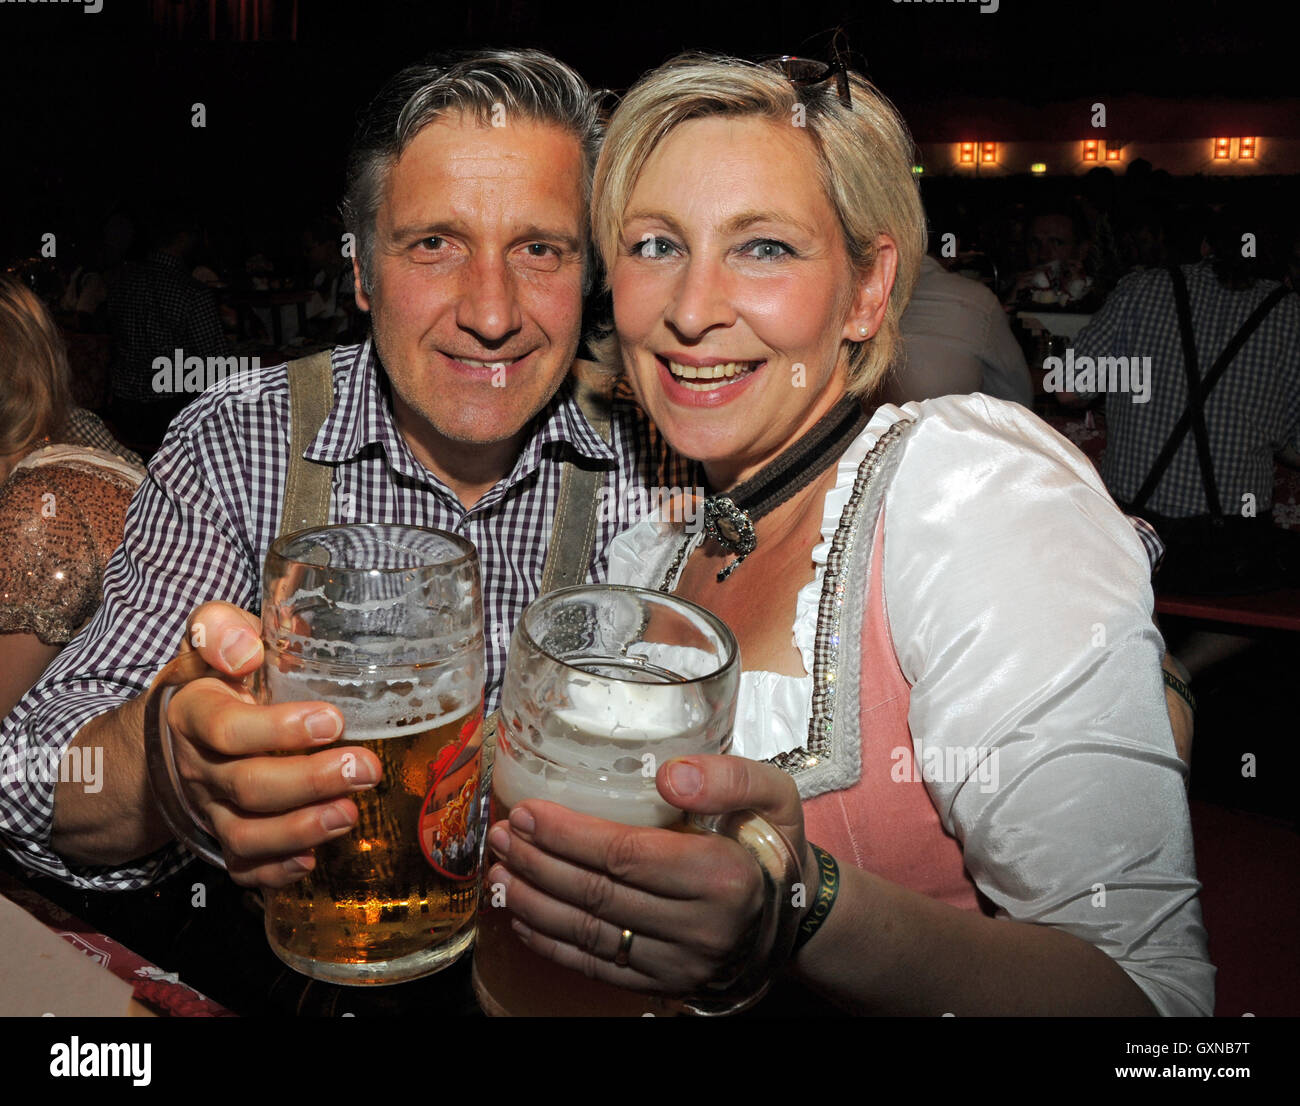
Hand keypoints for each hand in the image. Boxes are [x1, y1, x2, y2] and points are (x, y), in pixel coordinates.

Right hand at [163, 602, 377, 886]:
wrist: (172, 731)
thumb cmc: (214, 676)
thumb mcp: (211, 639)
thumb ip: (220, 629)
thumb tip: (244, 647)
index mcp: (195, 712)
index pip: (227, 728)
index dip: (278, 729)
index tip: (332, 720)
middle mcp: (199, 767)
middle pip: (247, 785)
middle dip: (310, 781)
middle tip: (365, 769)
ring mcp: (209, 808)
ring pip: (245, 833)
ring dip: (300, 829)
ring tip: (350, 815)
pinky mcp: (221, 836)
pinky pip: (241, 867)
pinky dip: (273, 872)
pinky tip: (310, 862)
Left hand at [486, 754, 812, 996]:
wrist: (794, 915)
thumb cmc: (773, 843)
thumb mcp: (773, 792)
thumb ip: (728, 776)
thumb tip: (669, 777)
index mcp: (723, 875)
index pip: (626, 855)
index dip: (568, 835)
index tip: (529, 811)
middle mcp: (700, 928)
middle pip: (598, 894)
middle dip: (538, 863)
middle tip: (502, 834)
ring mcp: (679, 964)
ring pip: (589, 933)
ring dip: (533, 902)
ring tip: (498, 871)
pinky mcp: (664, 984)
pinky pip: (596, 966)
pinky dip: (551, 942)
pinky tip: (523, 916)